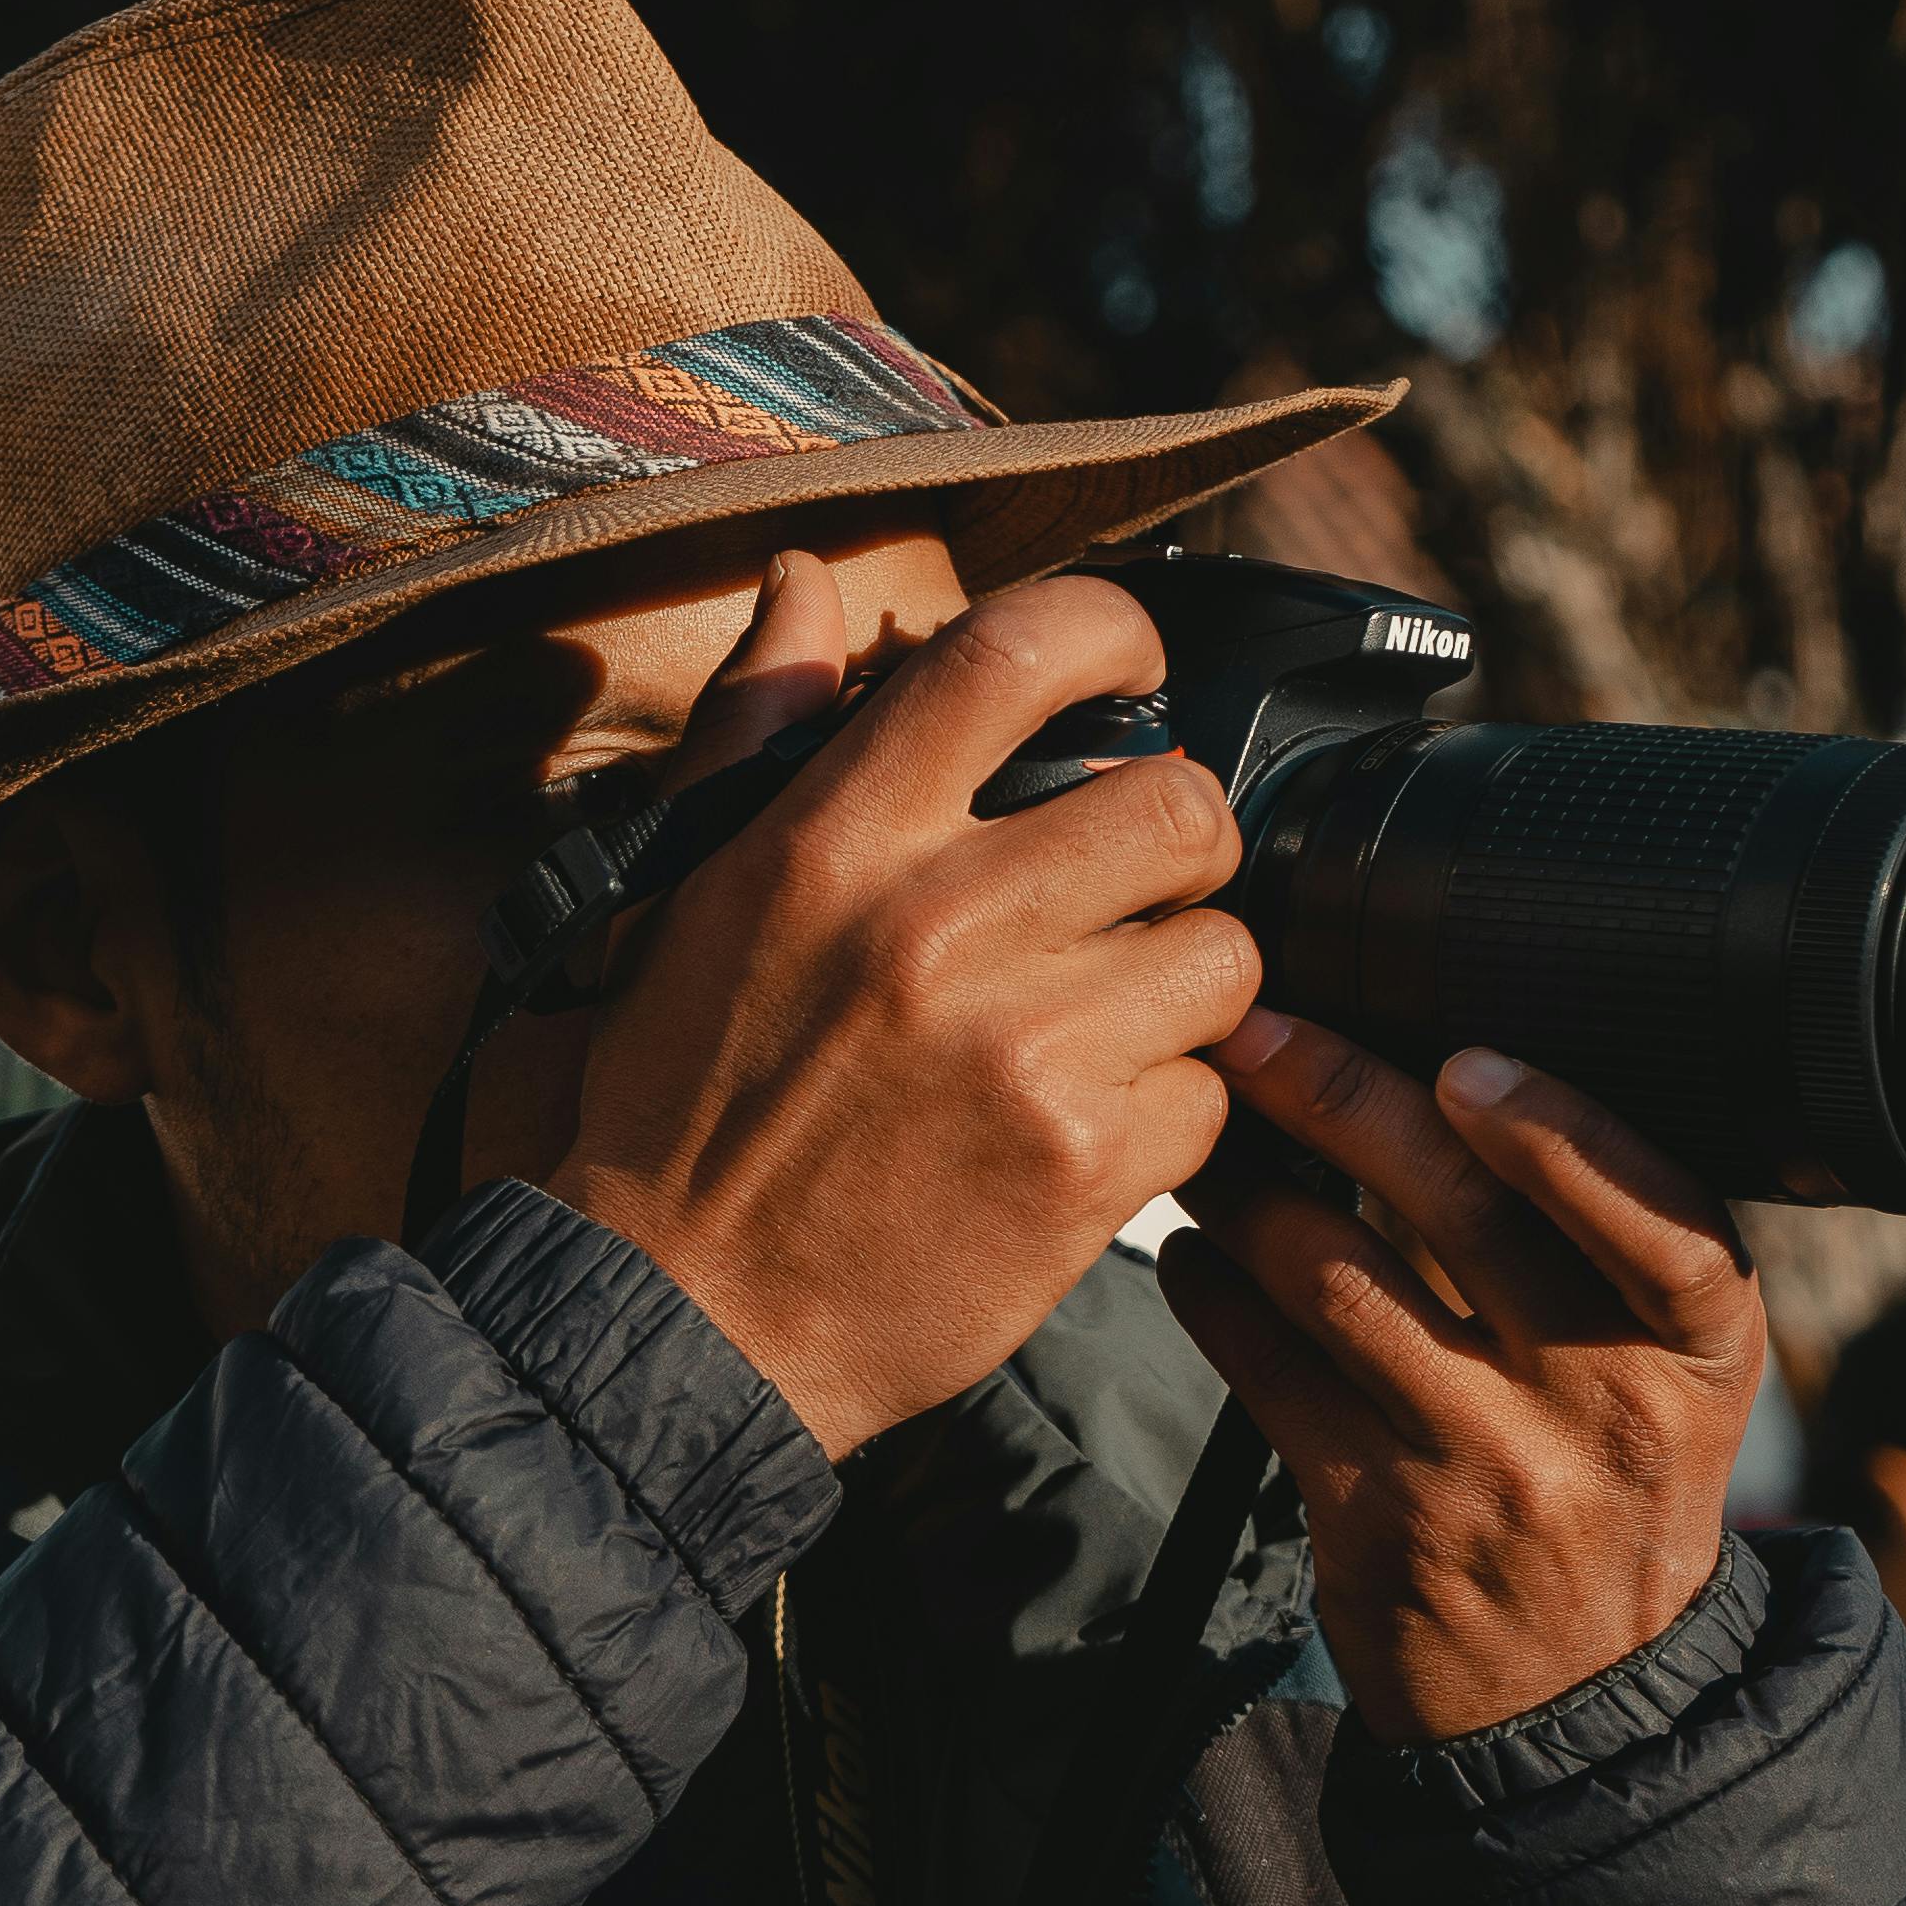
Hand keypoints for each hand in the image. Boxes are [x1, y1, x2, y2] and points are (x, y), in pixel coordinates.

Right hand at [550, 560, 1259, 1455]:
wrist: (683, 1321)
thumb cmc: (682, 1106)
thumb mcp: (689, 893)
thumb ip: (761, 728)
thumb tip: (805, 584)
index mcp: (838, 836)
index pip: (1020, 650)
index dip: (1113, 635)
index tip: (1129, 673)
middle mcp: (937, 923)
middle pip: (1180, 802)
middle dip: (1177, 846)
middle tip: (1132, 894)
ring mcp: (1024, 1047)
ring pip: (1222, 953)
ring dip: (1183, 990)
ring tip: (1100, 1027)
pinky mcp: (1084, 1167)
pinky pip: (1212, 1093)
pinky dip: (1170, 1116)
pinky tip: (1087, 1131)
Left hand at [1157, 1016, 1766, 1743]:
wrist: (1578, 1696)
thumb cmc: (1613, 1486)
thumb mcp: (1673, 1376)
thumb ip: (1604, 1246)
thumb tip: (1456, 1074)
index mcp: (1699, 1348)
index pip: (1660, 1218)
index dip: (1561, 1132)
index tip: (1465, 1062)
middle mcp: (1604, 1405)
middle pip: (1467, 1217)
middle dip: (1343, 1098)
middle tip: (1260, 1030)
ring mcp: (1487, 1468)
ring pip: (1340, 1283)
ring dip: (1248, 1189)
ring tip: (1201, 1133)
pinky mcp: (1379, 1522)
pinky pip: (1272, 1374)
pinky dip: (1216, 1296)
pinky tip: (1194, 1255)